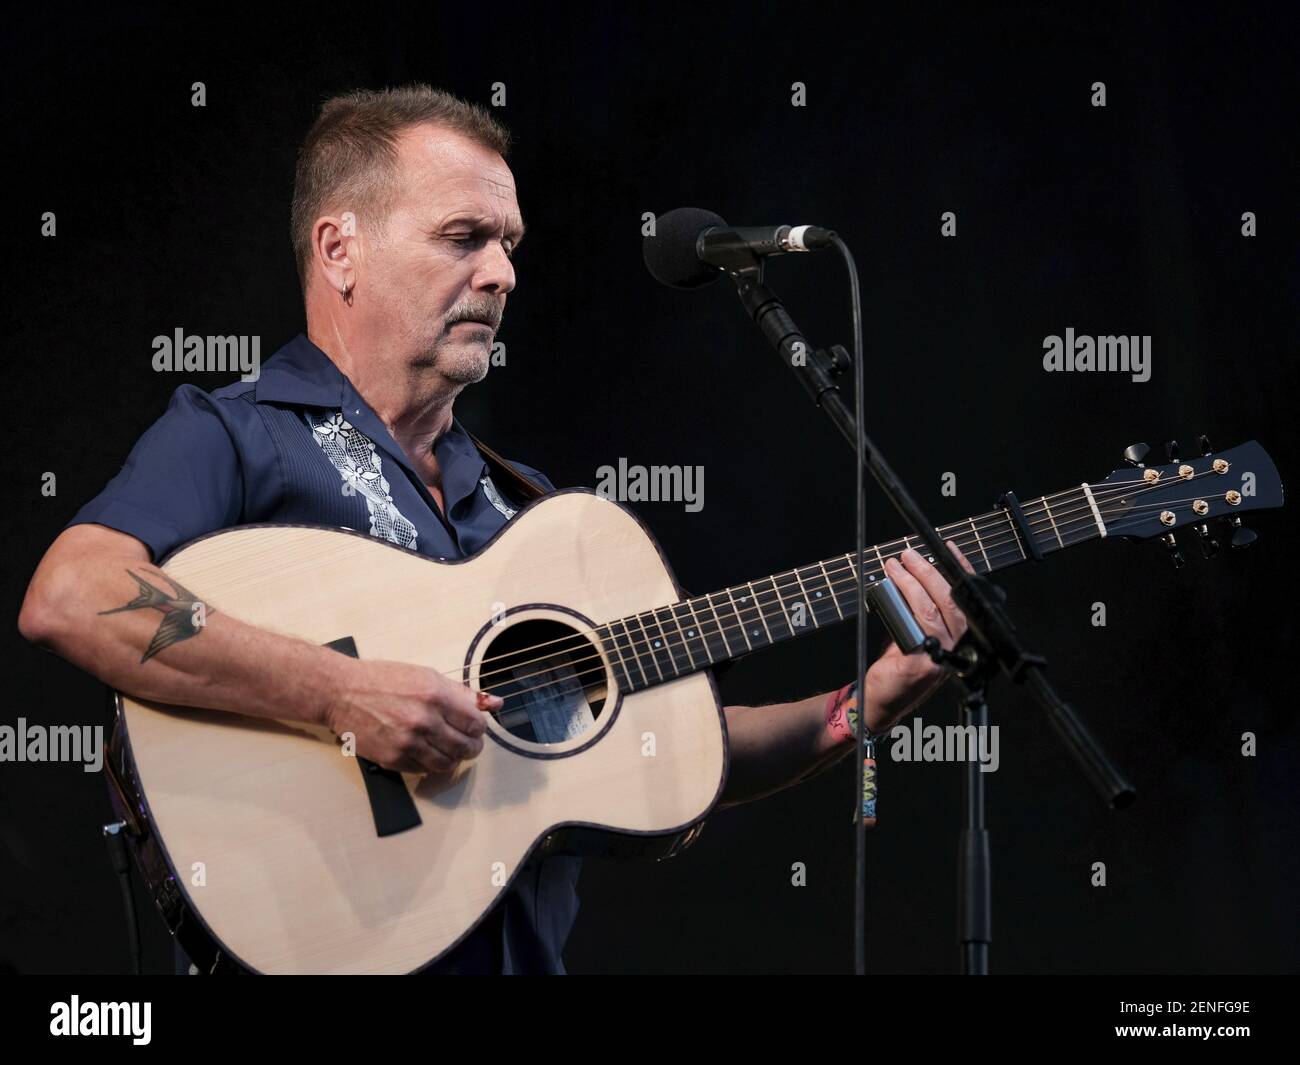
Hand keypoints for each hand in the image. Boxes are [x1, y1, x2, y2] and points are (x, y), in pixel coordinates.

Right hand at [324, 658, 502, 774]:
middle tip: (466, 743)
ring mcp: (408, 742)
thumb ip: (463, 693)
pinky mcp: (392, 758)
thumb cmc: (384, 680)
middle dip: (471, 747)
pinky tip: (425, 751)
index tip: (474, 727)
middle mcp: (424, 720)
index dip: (479, 728)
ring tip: (447, 749)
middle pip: (466, 747)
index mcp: (436, 696)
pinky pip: (423, 770)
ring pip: (447, 763)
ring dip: (453, 759)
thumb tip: (496, 703)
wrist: (342, 692)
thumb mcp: (427, 676)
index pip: (476, 724)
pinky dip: (429, 764)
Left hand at [860, 541, 975, 734]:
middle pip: (951, 601)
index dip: (961, 571)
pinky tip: (890, 589)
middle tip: (909, 555)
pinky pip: (913, 625)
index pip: (966, 599)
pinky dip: (901, 602)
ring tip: (895, 565)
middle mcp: (956, 649)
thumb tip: (916, 576)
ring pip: (931, 610)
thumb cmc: (899, 667)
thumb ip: (923, 611)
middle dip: (929, 571)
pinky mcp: (920, 665)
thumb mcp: (917, 634)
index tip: (948, 549)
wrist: (881, 702)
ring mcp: (941, 659)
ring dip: (912, 582)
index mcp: (961, 640)